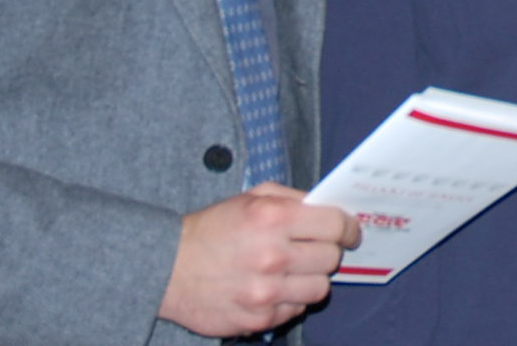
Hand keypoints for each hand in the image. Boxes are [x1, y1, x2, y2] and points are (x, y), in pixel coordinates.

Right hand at [158, 184, 360, 337]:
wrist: (167, 269)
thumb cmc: (212, 228)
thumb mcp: (252, 197)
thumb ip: (293, 199)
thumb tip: (330, 209)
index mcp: (273, 218)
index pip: (336, 225)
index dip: (349, 228)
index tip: (350, 231)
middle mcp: (272, 256)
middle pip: (331, 258)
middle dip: (327, 251)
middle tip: (313, 248)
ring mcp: (265, 292)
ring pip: (320, 288)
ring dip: (311, 278)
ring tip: (292, 270)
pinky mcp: (258, 320)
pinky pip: (296, 310)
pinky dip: (291, 299)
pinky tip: (273, 287)